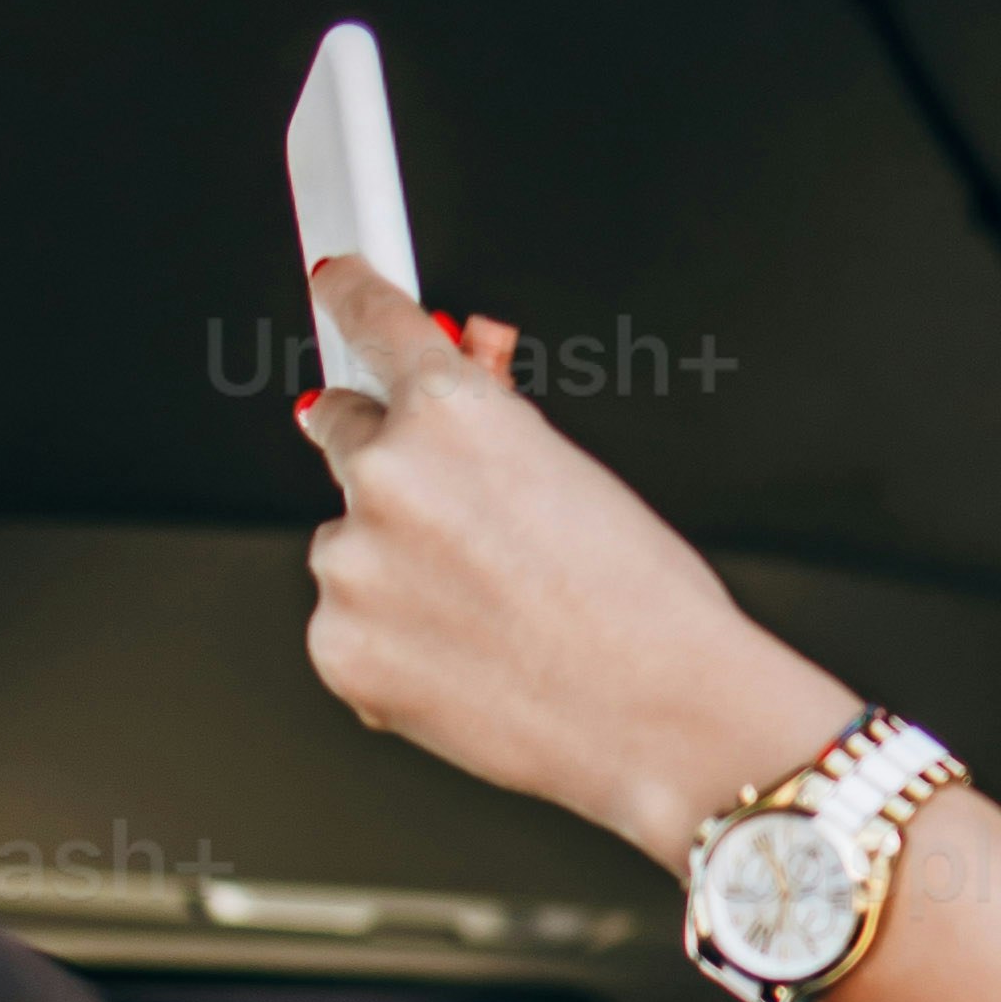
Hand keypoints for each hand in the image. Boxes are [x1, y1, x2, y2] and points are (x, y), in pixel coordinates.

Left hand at [298, 262, 843, 860]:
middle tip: (456, 517)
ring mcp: (352, 566)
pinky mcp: (338, 646)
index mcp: (454, 413)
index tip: (337, 282)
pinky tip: (464, 658)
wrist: (663, 719)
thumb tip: (460, 372)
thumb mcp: (578, 475)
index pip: (376, 322)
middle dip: (385, 458)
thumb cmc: (648, 606)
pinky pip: (345, 623)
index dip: (353, 296)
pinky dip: (390, 639)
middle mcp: (388, 476)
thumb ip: (496, 421)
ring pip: (347, 543)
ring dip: (393, 566)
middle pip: (341, 430)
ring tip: (490, 615)